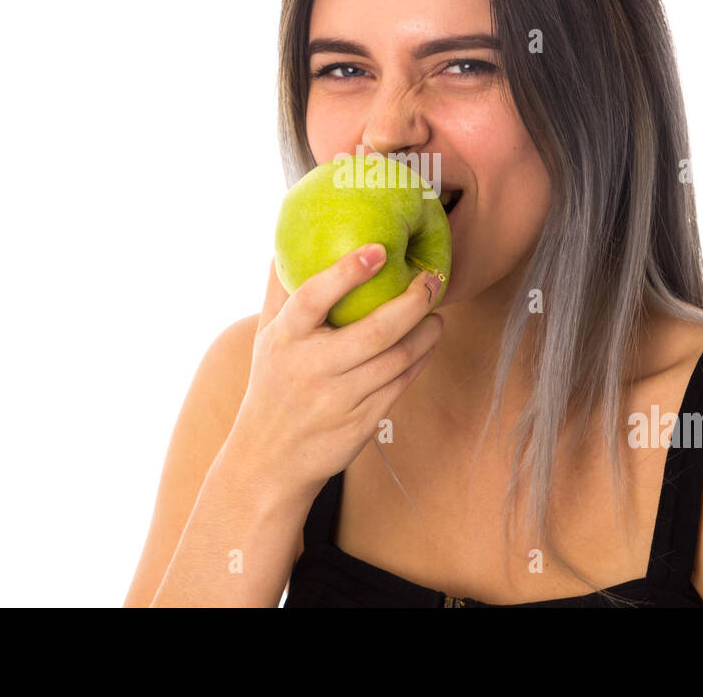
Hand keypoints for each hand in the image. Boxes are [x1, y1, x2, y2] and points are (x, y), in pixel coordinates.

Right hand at [228, 243, 443, 499]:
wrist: (270, 459)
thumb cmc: (273, 385)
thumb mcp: (266, 339)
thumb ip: (279, 292)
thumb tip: (287, 243)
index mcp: (285, 338)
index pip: (313, 297)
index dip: (347, 271)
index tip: (378, 249)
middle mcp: (312, 367)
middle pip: (375, 330)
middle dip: (413, 301)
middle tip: (431, 280)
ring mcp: (339, 398)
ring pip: (397, 358)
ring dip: (426, 331)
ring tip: (436, 312)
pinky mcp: (362, 423)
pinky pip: (401, 383)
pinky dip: (421, 359)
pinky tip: (428, 342)